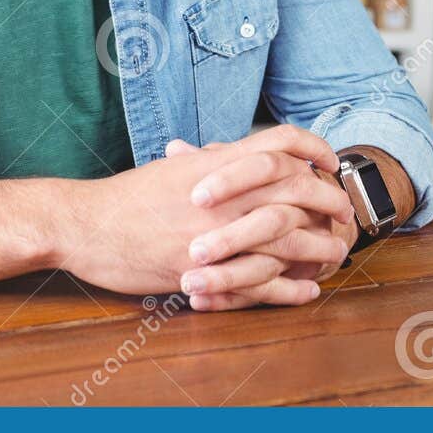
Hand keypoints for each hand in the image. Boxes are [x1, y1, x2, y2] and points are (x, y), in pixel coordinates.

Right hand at [55, 127, 348, 300]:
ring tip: (337, 254)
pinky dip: (291, 286)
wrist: (86, 224)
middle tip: (345, 213)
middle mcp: (225, 193)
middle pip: (298, 189)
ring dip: (320, 247)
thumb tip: (240, 151)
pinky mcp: (206, 271)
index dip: (315, 148)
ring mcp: (217, 232)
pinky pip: (263, 280)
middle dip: (330, 201)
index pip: (283, 143)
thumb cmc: (127, 196)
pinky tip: (308, 289)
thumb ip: (213, 160)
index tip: (332, 161)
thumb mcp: (176, 167)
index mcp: (219, 161)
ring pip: (289, 238)